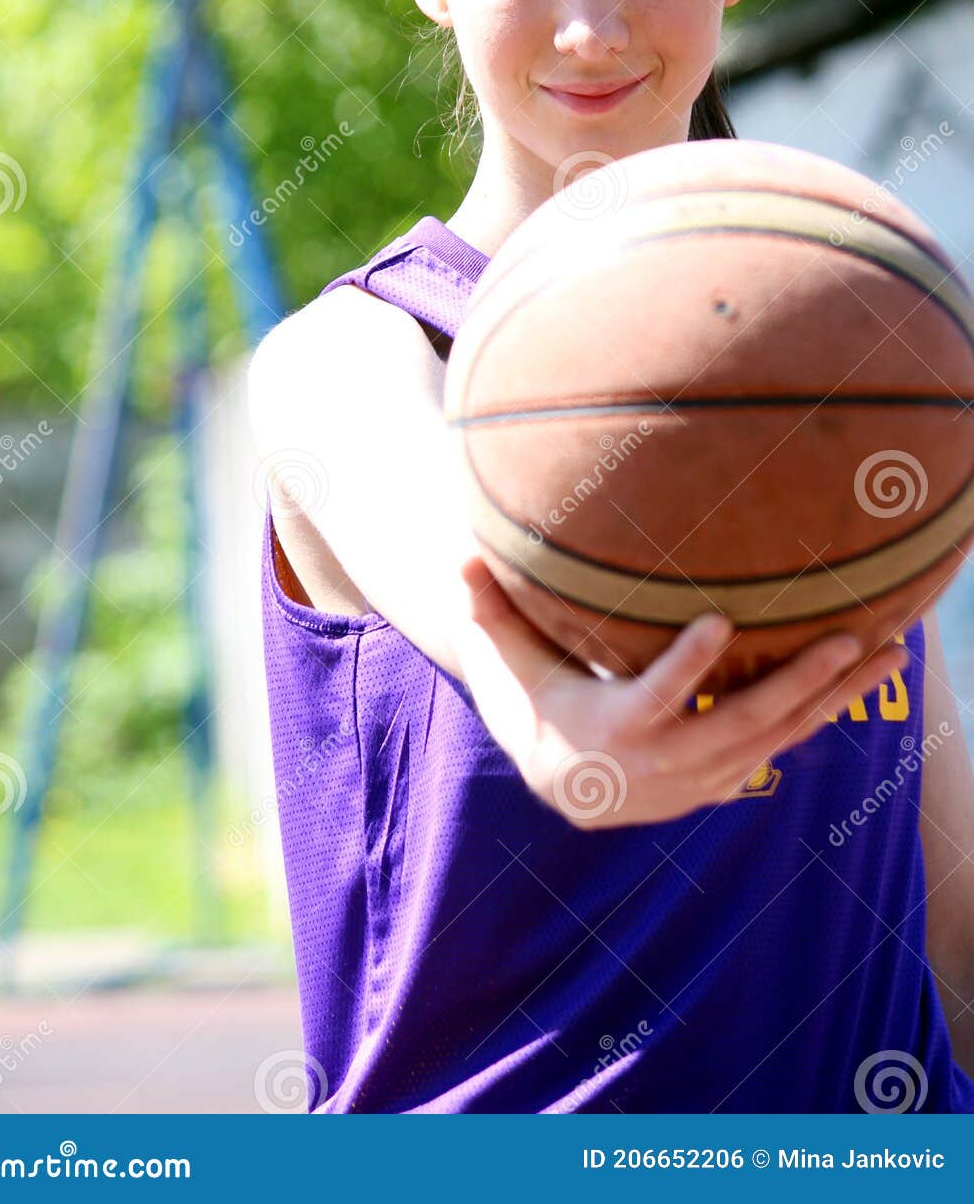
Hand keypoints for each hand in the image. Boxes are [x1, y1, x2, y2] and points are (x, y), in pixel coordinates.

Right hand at [454, 556, 909, 829]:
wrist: (568, 790)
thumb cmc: (536, 708)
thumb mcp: (508, 666)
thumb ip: (488, 612)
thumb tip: (459, 557)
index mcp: (613, 730)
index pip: (654, 696)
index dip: (685, 666)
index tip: (719, 624)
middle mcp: (666, 762)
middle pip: (739, 724)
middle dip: (795, 683)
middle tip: (843, 638)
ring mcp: (703, 776)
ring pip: (778, 738)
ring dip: (834, 698)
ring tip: (888, 653)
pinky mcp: (727, 776)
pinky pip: (784, 744)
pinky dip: (824, 712)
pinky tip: (865, 678)